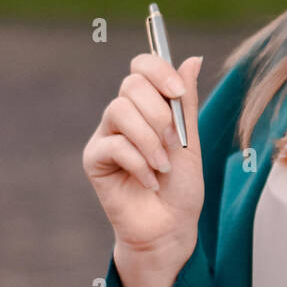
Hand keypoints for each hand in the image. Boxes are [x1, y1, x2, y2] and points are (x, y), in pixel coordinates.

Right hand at [82, 51, 204, 257]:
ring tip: (163, 167)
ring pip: (120, 111)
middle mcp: (124, 115)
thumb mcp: (191, 140)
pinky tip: (149, 181)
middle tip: (174, 143)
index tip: (178, 93)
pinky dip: (139, 164)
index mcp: (149, 105)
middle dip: (159, 114)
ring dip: (150, 141)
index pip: (142, 66)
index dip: (159, 72)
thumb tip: (193, 59)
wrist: (170, 227)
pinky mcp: (94, 159)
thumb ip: (186, 101)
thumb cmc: (181, 186)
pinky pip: (114, 146)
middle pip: (131, 85)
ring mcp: (106, 135)